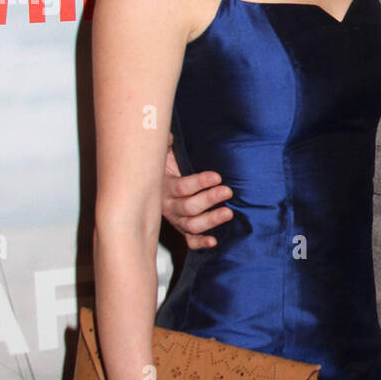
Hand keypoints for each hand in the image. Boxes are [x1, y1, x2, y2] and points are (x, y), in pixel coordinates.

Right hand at [163, 134, 232, 248]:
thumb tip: (168, 136)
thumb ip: (165, 143)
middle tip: (228, 192)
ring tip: (228, 213)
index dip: (200, 182)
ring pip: (191, 225)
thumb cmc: (165, 165)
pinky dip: (200, 243)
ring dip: (210, 220)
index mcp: (164, 186)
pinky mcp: (181, 228)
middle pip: (189, 207)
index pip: (182, 187)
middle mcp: (168, 205)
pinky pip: (189, 240)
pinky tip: (214, 241)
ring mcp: (175, 219)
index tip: (217, 177)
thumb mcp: (163, 152)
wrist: (152, 185)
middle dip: (210, 199)